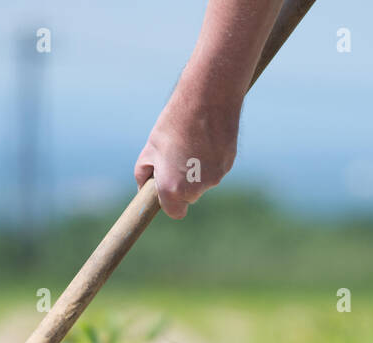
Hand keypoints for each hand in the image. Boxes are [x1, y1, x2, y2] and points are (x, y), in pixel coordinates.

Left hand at [134, 82, 241, 219]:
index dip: (170, 203)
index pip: (175, 212)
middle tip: (177, 158)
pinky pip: (216, 169)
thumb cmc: (173, 124)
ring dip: (197, 171)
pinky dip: (210, 160)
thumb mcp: (150, 148)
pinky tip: (206, 139)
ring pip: (203, 182)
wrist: (207, 100)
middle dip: (183, 184)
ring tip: (192, 143)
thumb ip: (144, 173)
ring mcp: (214, 178)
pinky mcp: (228, 165)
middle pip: (189, 197)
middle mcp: (195, 189)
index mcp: (172, 188)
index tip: (168, 191)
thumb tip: (145, 187)